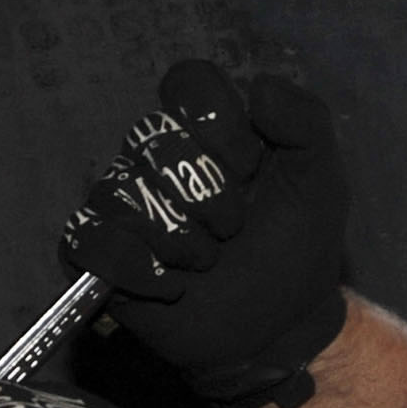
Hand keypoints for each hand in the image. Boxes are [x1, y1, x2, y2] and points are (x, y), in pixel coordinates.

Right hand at [63, 62, 347, 407]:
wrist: (280, 325)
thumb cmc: (297, 248)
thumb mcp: (321, 180)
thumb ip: (305, 121)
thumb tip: (259, 86)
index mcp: (210, 130)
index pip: (188, 82)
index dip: (218, 123)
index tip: (250, 166)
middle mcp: (159, 158)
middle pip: (150, 137)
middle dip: (206, 193)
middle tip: (234, 229)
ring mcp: (126, 205)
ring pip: (118, 191)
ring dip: (177, 237)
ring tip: (208, 261)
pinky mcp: (101, 254)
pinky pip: (85, 238)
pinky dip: (132, 266)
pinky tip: (172, 287)